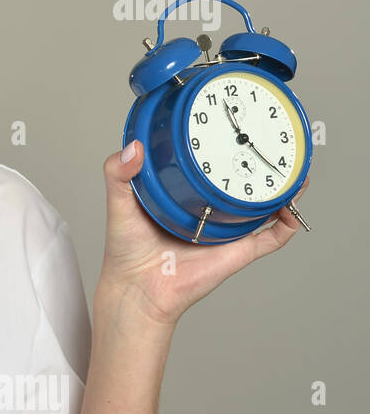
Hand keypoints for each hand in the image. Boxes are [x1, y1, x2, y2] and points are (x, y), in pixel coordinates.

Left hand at [97, 139, 310, 328]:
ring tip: (295, 168)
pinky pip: (270, 238)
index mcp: (182, 194)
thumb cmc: (126, 251)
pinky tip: (292, 207)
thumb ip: (117, 174)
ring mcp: (225, 229)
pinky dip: (286, 223)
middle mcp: (207, 209)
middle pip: (240, 181)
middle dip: (259, 163)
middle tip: (272, 141)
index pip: (204, 164)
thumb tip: (134, 147)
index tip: (231, 123)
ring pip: (262, 205)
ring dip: (283, 188)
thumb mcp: (119, 204)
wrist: (138, 289)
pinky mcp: (236, 251)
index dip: (219, 145)